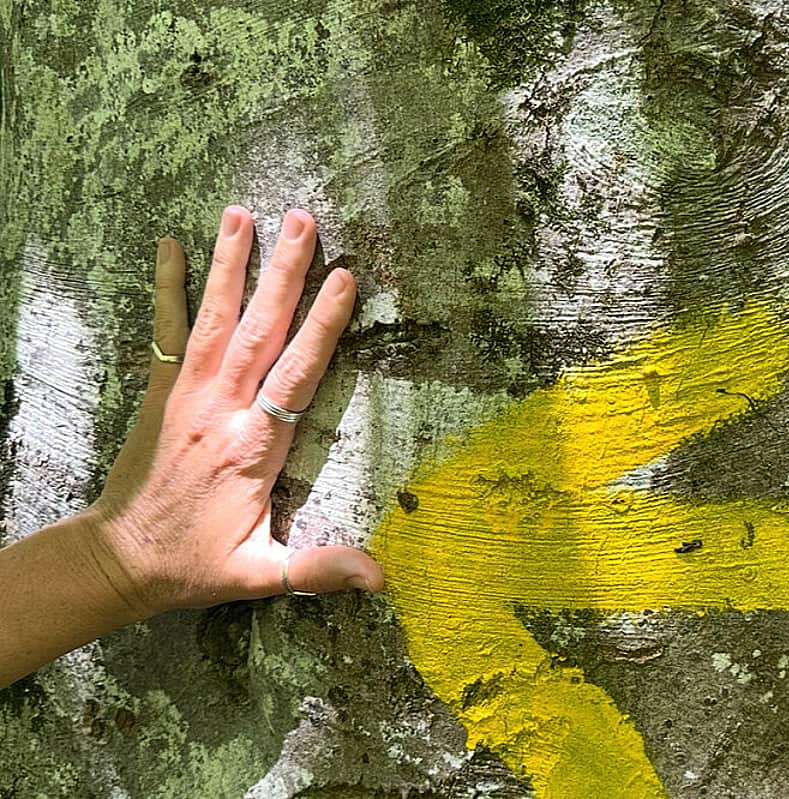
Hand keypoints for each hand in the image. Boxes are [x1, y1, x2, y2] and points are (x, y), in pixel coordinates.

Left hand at [90, 206, 382, 615]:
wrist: (116, 560)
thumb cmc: (193, 565)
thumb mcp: (260, 575)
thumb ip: (319, 569)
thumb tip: (381, 578)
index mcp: (254, 447)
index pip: (296, 373)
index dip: (321, 325)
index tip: (343, 279)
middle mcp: (221, 409)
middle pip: (260, 330)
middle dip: (283, 273)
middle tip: (302, 220)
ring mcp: (187, 395)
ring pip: (216, 319)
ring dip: (231, 266)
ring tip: (242, 214)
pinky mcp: (162, 392)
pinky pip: (165, 331)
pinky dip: (168, 287)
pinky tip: (169, 248)